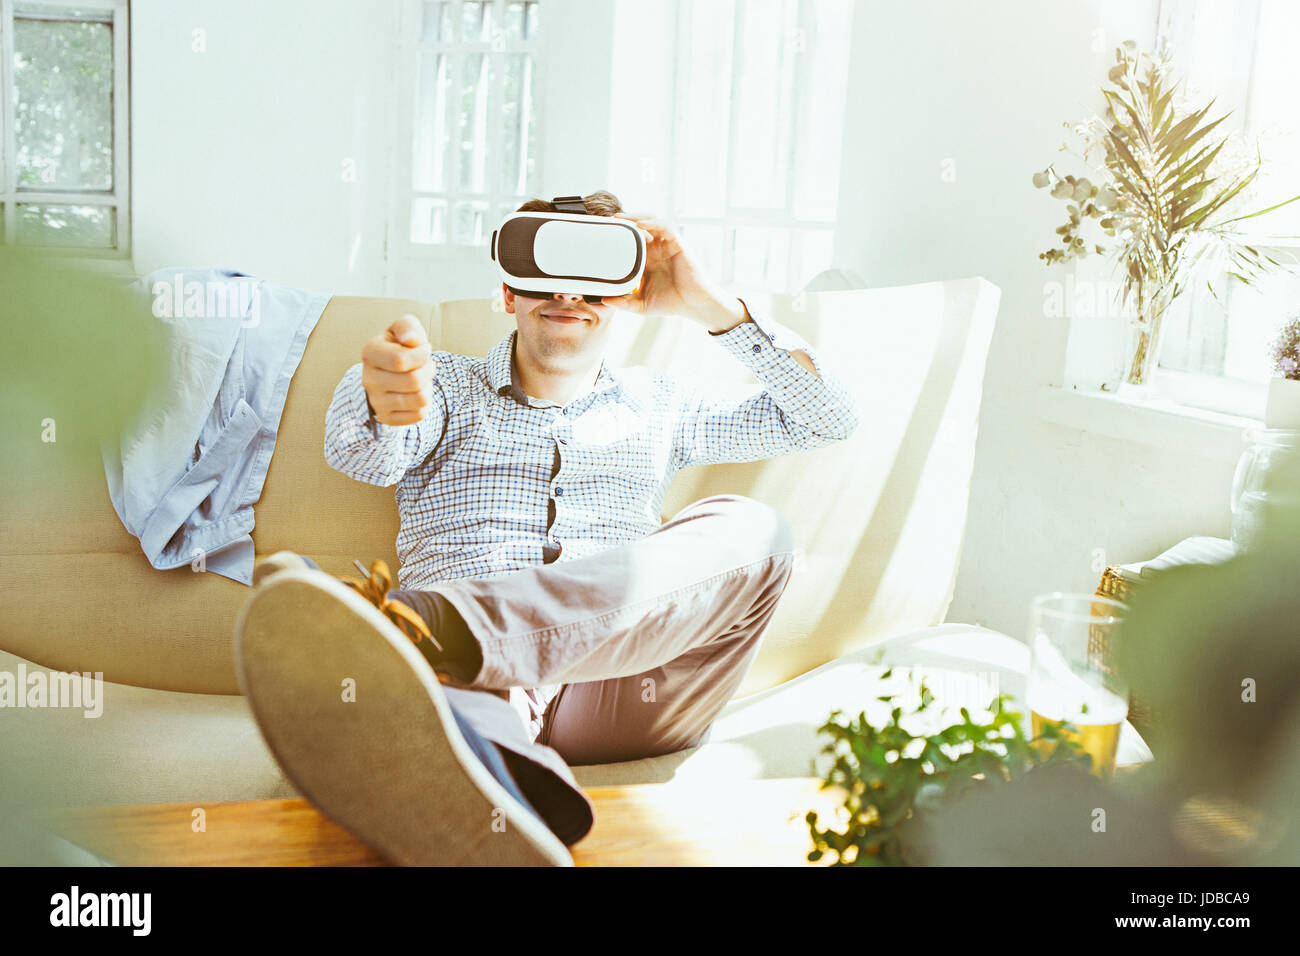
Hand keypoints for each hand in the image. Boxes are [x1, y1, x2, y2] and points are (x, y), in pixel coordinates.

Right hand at [361, 315, 432, 425]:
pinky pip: (418, 415)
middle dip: (428, 370)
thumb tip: (412, 340)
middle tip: (426, 365)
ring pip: (419, 399)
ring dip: (428, 387)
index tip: (424, 349)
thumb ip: (408, 327)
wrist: (391, 371)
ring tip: (421, 378)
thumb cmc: (401, 345)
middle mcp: (368, 379)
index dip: (422, 354)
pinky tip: (416, 393)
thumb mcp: (404, 328)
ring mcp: (376, 401)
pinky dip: (425, 403)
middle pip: (413, 381)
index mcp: (370, 353)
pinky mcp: (386, 417)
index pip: (400, 360)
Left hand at [600, 215, 746, 332]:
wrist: (692, 304)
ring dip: (636, 217)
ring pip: (650, 222)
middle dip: (623, 222)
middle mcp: (655, 250)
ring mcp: (666, 245)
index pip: (628, 242)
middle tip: (607, 222)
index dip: (616, 235)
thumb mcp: (640, 305)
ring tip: (621, 218)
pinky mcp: (677, 243)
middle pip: (637, 228)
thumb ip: (623, 302)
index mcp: (645, 261)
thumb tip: (603, 299)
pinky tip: (640, 225)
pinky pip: (665, 227)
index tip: (600, 234)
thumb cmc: (670, 303)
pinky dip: (653, 223)